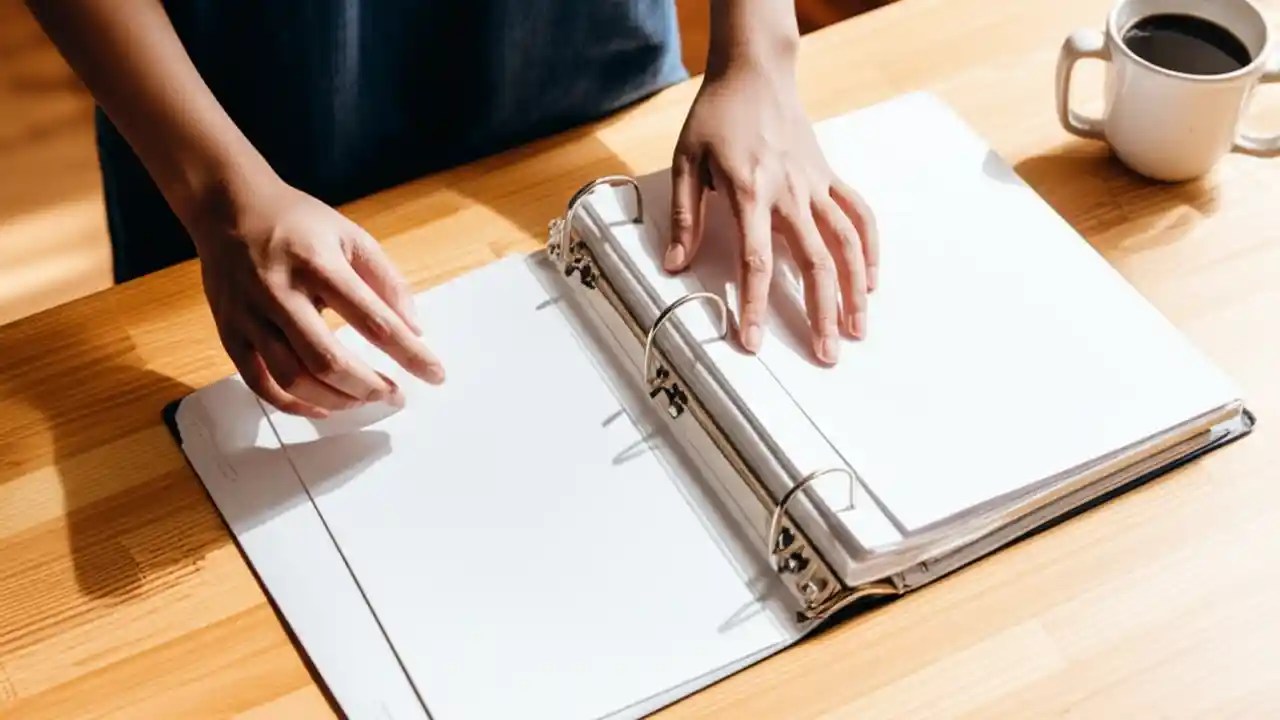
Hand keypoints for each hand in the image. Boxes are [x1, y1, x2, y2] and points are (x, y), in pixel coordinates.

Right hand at [191, 181, 444, 417]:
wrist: (226, 205)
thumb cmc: (297, 222)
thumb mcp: (352, 236)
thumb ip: (387, 281)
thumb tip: (414, 329)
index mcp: (317, 264)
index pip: (373, 320)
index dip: (409, 353)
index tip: (435, 374)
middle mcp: (279, 293)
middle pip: (327, 360)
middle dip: (368, 387)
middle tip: (395, 395)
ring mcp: (249, 316)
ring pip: (293, 378)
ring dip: (336, 400)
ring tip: (363, 399)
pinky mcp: (230, 333)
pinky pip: (260, 384)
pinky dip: (294, 404)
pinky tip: (323, 407)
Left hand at [665, 62, 877, 364]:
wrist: (755, 73)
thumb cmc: (717, 116)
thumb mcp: (686, 161)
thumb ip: (686, 216)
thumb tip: (675, 265)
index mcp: (751, 192)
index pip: (756, 262)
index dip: (755, 306)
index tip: (753, 341)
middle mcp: (790, 192)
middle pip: (814, 262)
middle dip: (820, 313)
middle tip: (825, 354)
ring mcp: (815, 185)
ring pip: (845, 245)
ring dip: (855, 290)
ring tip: (857, 329)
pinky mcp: (828, 177)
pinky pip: (857, 215)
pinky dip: (869, 248)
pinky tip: (872, 280)